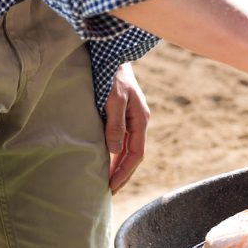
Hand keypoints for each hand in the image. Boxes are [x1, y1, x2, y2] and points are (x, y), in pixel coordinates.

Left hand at [105, 62, 149, 193]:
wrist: (112, 54)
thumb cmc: (113, 76)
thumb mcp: (114, 100)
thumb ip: (115, 125)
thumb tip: (115, 150)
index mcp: (141, 120)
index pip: (135, 154)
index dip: (124, 173)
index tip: (111, 188)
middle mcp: (138, 121)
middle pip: (133, 155)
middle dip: (123, 175)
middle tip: (109, 192)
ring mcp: (131, 118)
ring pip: (127, 148)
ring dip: (118, 166)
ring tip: (107, 182)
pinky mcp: (122, 114)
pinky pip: (121, 139)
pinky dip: (114, 153)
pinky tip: (106, 160)